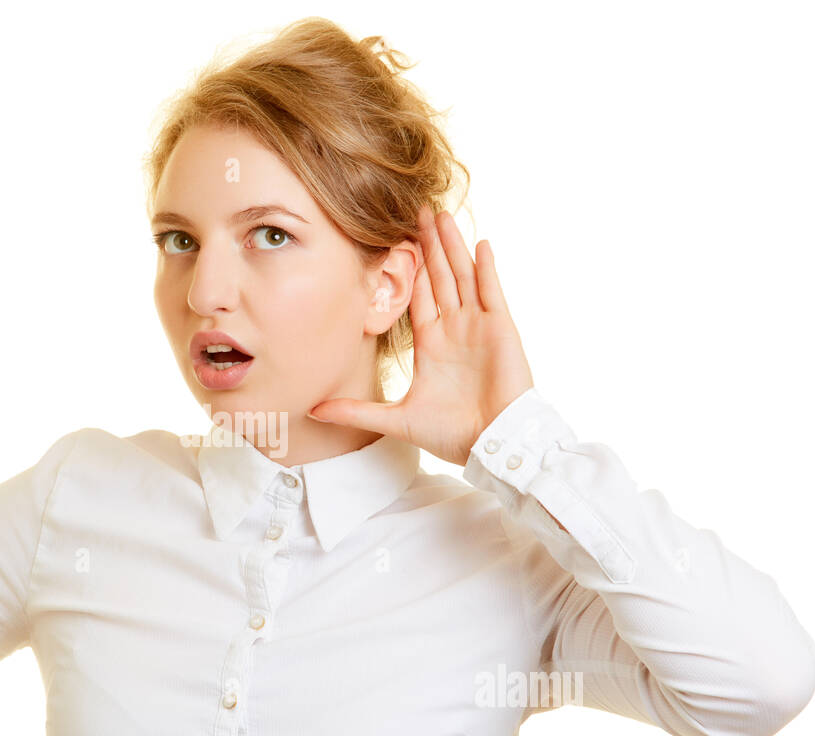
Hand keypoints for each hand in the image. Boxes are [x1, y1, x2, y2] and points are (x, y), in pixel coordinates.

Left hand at [307, 205, 534, 466]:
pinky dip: (486, 268)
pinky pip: (492, 291)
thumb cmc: (451, 434)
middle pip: (440, 277)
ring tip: (441, 215)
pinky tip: (479, 243)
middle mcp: (455, 330)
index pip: (419, 298)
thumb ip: (355, 411)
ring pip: (463, 276)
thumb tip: (313, 411)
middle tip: (417, 211)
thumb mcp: (395, 419)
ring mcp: (478, 327)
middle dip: (429, 246)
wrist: (491, 444)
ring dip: (452, 246)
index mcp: (432, 345)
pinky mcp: (500, 330)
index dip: (410, 271)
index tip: (395, 243)